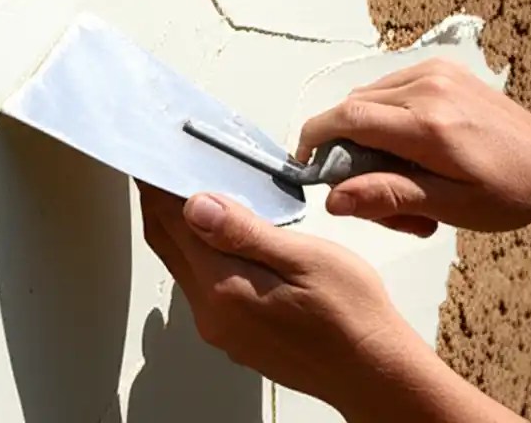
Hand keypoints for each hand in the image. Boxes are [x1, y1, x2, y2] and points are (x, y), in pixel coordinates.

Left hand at [136, 183, 413, 413]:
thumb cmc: (353, 316)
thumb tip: (197, 205)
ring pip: (182, 266)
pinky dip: (198, 255)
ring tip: (189, 194)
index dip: (159, 187)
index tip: (157, 158)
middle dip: (160, 204)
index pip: (172, 225)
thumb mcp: (306, 258)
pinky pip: (200, 287)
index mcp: (224, 289)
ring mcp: (220, 330)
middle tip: (164, 168)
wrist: (374, 373)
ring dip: (179, 230)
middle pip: (168, 246)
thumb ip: (245, 232)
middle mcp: (212, 314)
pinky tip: (218, 239)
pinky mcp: (233, 337)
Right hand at [297, 58, 530, 232]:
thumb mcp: (448, 206)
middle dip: (347, 149)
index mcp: (427, 125)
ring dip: (367, 134)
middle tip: (372, 190)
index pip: (347, 118)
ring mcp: (436, 73)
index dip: (315, 139)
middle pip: (353, 108)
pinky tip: (410, 149)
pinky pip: (391, 90)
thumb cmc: (508, 192)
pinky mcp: (443, 70)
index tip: (306, 164)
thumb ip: (387, 197)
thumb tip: (334, 199)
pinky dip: (386, 118)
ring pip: (369, 98)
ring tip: (399, 174)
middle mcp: (428, 87)